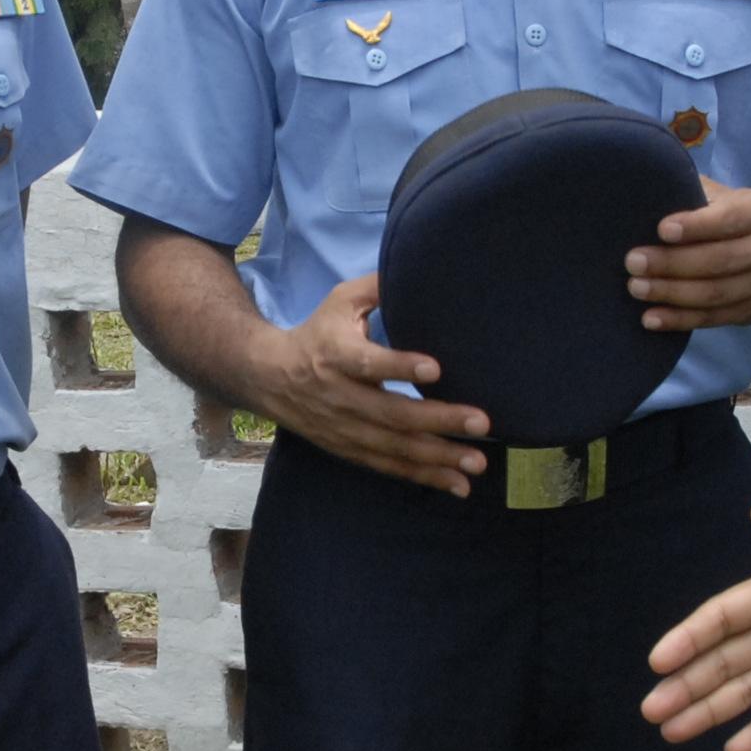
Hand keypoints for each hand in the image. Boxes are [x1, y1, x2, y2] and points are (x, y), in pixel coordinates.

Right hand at [246, 272, 489, 496]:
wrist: (268, 377)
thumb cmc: (318, 333)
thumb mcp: (340, 301)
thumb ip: (379, 287)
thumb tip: (421, 264)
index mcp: (336, 354)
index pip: (368, 362)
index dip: (400, 365)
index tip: (435, 368)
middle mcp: (339, 396)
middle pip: (392, 414)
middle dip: (439, 421)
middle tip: (481, 424)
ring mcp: (345, 429)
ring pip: (394, 448)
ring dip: (438, 458)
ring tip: (477, 463)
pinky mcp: (351, 450)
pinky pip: (390, 467)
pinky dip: (424, 478)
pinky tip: (458, 486)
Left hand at [627, 182, 750, 331]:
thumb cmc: (735, 219)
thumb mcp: (724, 198)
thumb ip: (693, 194)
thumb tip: (648, 189)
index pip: (729, 219)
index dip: (696, 226)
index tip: (662, 229)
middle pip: (719, 260)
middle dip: (672, 263)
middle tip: (633, 262)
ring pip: (714, 293)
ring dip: (671, 293)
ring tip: (637, 288)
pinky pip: (712, 318)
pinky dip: (679, 320)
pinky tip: (651, 318)